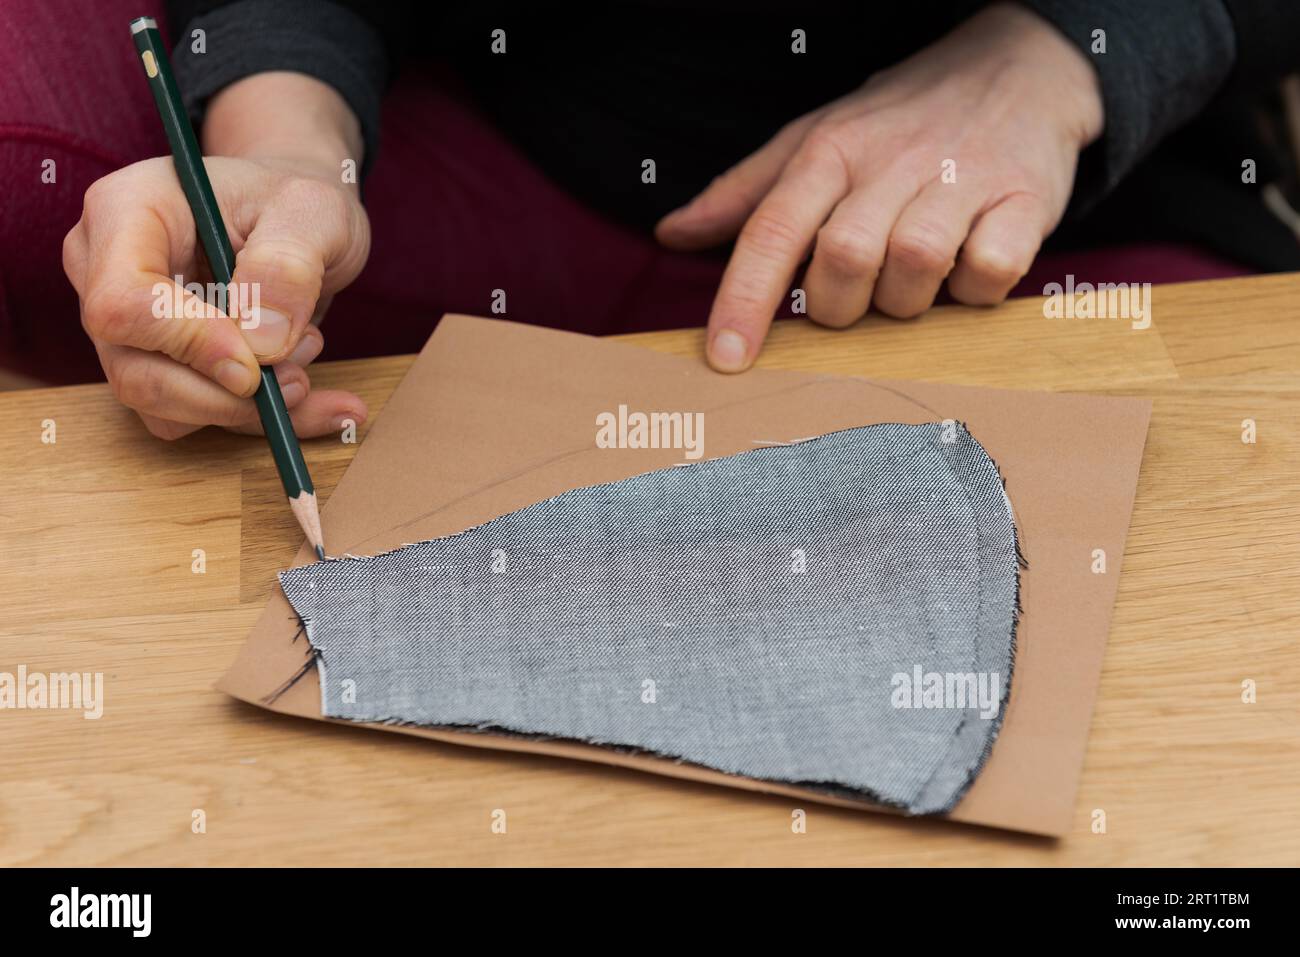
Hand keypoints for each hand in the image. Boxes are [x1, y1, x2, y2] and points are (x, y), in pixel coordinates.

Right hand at [62, 74, 370, 438]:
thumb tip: (261, 344)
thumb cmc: (295, 203)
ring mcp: (122, 325)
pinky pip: (192, 418)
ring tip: (306, 354)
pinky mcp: (152, 364)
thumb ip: (288, 266)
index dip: (189, 344)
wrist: (297, 221)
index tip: (257, 364)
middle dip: (225, 395)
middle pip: (134, 370)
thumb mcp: (313, 212)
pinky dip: (255, 420)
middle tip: (299, 378)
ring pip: (161, 406)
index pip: (122, 303)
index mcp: (125, 213)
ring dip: (245, 407)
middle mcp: (104, 270)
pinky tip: (309, 399)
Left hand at [656, 3, 1103, 371]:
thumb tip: (672, 235)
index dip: (743, 301)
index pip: (771, 231)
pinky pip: (990, 270)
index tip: (725, 358)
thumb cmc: (898, 122)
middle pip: (843, 261)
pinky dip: (974, 289)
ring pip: (914, 266)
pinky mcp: (1025, 199)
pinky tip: (966, 270)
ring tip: (913, 278)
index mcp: (829, 152)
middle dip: (838, 305)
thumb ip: (743, 194)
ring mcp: (962, 178)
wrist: (1017, 68)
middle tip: (853, 295)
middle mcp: (891, 162)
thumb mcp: (813, 139)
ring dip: (906, 299)